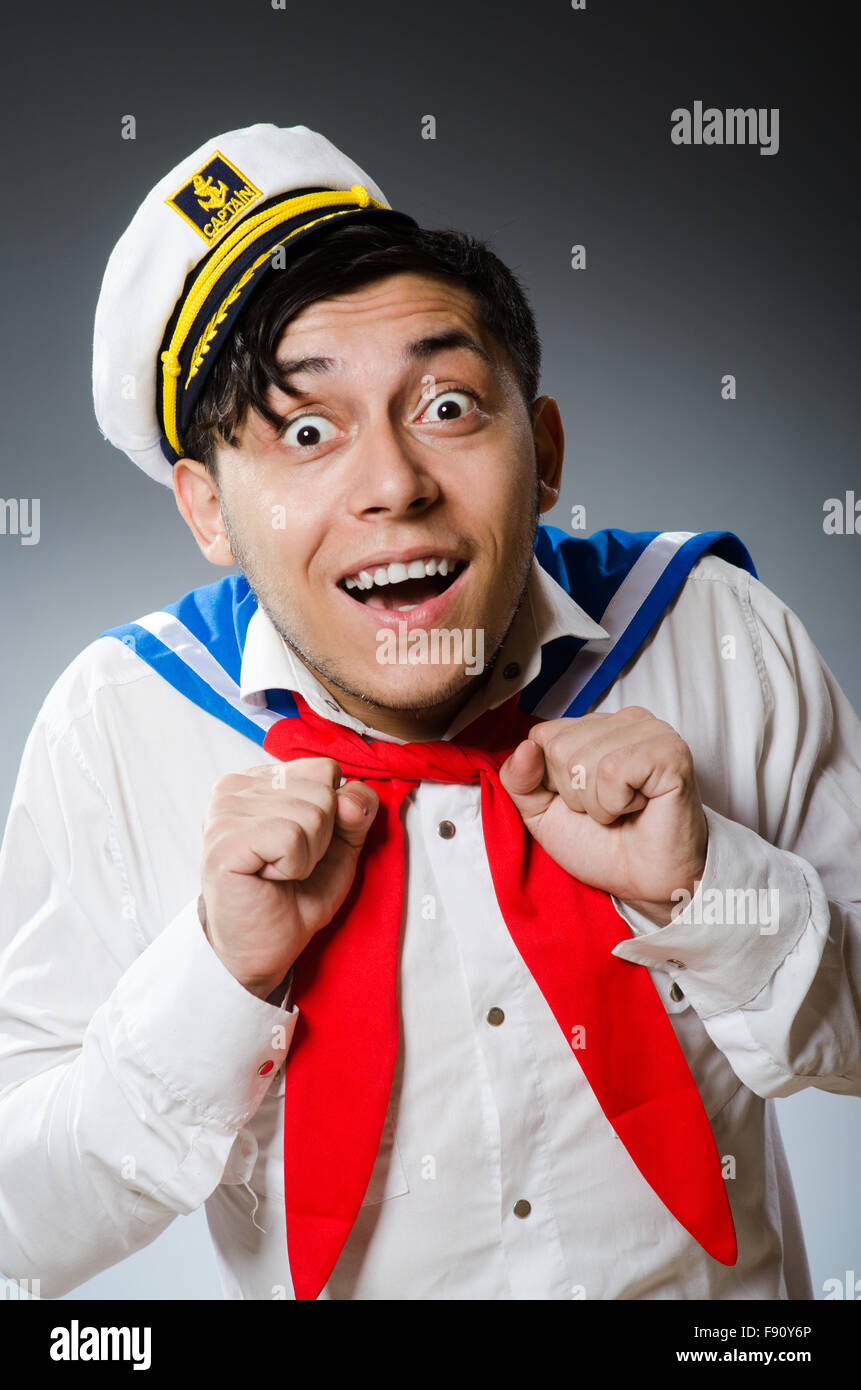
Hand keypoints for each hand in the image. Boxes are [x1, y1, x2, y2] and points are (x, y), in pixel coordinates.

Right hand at [200, 758, 378, 997]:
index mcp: (260, 778)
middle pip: (322, 790)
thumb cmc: (296, 894)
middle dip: (321, 837)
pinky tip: (269, 878)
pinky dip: (294, 867)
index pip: (325, 768)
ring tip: (278, 872)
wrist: (264, 947)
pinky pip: (292, 838)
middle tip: (289, 864)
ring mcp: (224, 811)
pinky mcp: (224, 840)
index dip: (332, 813)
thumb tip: (352, 798)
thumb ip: (356, 811)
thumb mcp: (341, 846)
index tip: (302, 843)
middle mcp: (235, 786)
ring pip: (313, 814)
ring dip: (308, 856)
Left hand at [498, 706, 706, 924]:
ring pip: (582, 761)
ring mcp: (650, 732)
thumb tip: (525, 747)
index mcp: (596, 726)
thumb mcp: (542, 813)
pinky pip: (612, 772)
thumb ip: (519, 780)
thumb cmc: (601, 845)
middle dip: (574, 795)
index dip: (552, 781)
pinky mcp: (669, 752)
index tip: (582, 801)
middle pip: (559, 748)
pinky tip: (640, 807)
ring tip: (624, 811)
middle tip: (607, 810)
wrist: (645, 884)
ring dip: (597, 804)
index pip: (542, 736)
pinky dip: (616, 803)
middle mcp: (624, 720)